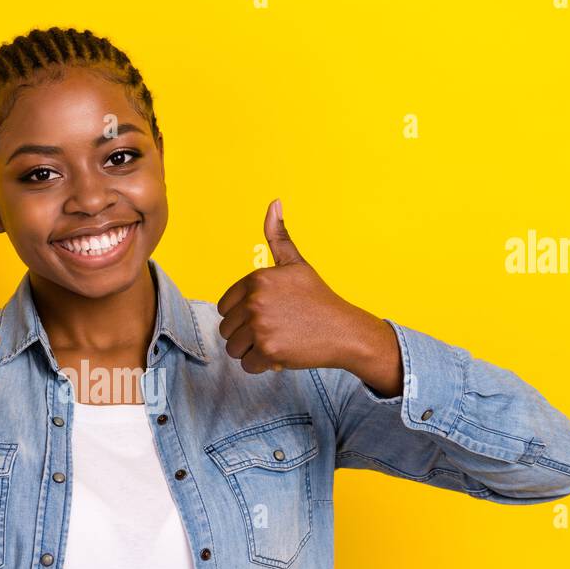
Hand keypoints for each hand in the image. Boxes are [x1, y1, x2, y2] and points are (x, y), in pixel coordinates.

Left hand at [216, 199, 395, 379]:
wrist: (344, 330)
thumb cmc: (318, 298)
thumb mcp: (296, 264)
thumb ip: (278, 237)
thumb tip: (274, 202)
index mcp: (256, 279)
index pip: (224, 307)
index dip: (243, 316)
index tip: (267, 315)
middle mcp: (255, 301)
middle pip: (227, 330)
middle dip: (246, 335)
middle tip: (275, 330)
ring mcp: (260, 326)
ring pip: (234, 349)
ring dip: (252, 351)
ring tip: (278, 340)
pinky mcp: (268, 350)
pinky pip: (247, 365)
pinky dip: (263, 365)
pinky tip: (283, 353)